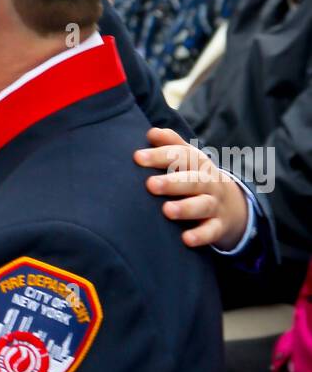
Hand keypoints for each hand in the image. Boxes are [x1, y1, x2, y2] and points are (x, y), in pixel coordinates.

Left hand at [134, 127, 249, 250]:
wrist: (232, 205)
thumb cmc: (198, 178)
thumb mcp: (190, 160)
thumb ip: (172, 145)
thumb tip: (151, 132)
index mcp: (199, 164)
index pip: (182, 156)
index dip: (161, 156)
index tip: (137, 157)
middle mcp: (209, 183)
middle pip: (193, 180)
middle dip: (172, 182)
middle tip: (150, 184)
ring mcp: (215, 205)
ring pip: (202, 205)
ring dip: (185, 208)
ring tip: (167, 210)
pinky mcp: (218, 226)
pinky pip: (211, 231)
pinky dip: (200, 235)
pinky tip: (186, 239)